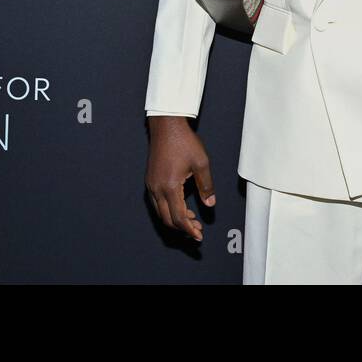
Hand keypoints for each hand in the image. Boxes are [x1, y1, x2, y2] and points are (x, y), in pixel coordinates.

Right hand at [145, 116, 215, 241]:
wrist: (166, 126)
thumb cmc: (184, 141)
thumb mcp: (201, 163)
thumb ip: (206, 186)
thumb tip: (210, 203)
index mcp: (170, 187)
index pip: (178, 218)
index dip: (189, 230)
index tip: (198, 236)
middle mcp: (157, 189)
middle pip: (167, 219)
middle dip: (182, 228)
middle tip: (197, 229)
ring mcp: (151, 185)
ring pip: (161, 212)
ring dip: (175, 219)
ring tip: (191, 219)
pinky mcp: (150, 180)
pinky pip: (157, 202)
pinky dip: (169, 209)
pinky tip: (181, 206)